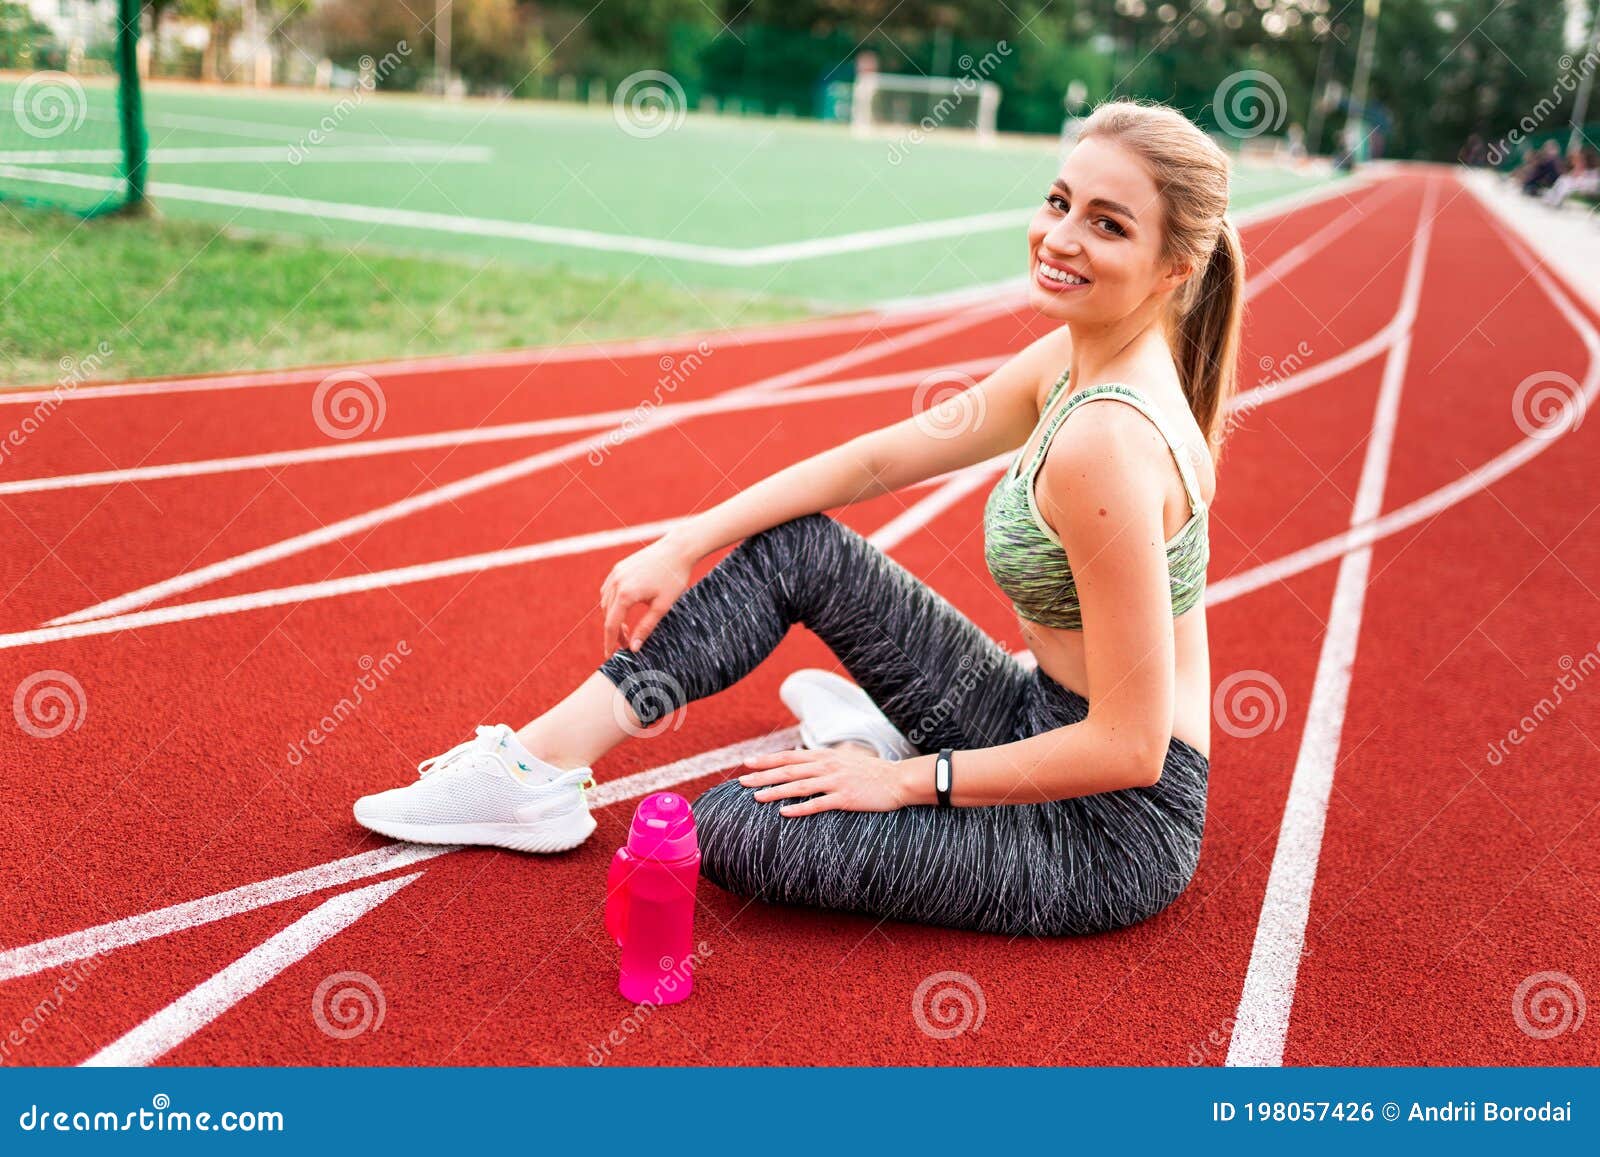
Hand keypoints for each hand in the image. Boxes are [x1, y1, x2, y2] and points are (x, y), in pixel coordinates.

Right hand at [600, 536, 694, 654]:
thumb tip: (634, 648)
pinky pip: (608, 589)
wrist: (677, 549)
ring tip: (627, 627)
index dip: (610, 642)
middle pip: (608, 615)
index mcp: (625, 594)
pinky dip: (612, 602)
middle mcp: (616, 583)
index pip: (611, 625)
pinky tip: (623, 608)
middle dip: (614, 631)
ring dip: (612, 617)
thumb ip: (646, 628)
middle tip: (627, 643)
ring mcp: (616, 573)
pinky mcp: (619, 568)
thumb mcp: (662, 607)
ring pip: (606, 602)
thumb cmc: (673, 578)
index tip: (610, 656)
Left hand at [738, 746, 912, 816]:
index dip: (767, 760)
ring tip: (756, 797)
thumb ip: (826, 761)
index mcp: (826, 756)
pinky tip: (784, 812)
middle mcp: (827, 766)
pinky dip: (799, 808)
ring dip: (775, 791)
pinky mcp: (845, 798)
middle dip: (763, 775)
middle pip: (788, 770)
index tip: (748, 762)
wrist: (898, 780)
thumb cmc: (872, 773)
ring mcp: (836, 781)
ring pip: (798, 786)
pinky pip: (818, 803)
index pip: (790, 757)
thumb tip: (807, 762)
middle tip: (742, 780)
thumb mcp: (846, 759)